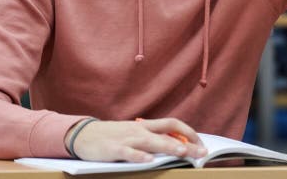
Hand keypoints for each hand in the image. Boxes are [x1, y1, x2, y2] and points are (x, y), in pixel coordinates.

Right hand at [69, 118, 206, 162]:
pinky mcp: (114, 149)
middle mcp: (139, 130)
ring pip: (151, 141)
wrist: (84, 134)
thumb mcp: (133, 133)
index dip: (188, 132)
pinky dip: (139, 156)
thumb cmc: (112, 136)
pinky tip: (148, 161)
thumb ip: (150, 138)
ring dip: (167, 146)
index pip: (172, 124)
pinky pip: (128, 152)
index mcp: (145, 126)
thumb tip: (174, 145)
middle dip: (187, 142)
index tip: (201, 143)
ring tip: (182, 152)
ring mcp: (127, 139)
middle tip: (202, 152)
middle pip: (167, 133)